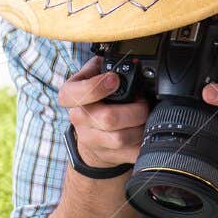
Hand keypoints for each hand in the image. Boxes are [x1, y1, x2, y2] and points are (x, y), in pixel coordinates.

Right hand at [58, 56, 150, 173]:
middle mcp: (79, 119)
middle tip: (143, 103)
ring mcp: (91, 141)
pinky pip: (131, 152)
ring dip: (141, 126)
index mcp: (71, 96)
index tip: (114, 80)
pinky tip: (144, 132)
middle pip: (108, 118)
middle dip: (134, 109)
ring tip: (145, 118)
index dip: (96, 87)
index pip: (74, 94)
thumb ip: (102, 65)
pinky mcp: (107, 156)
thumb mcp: (92, 76)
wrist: (92, 136)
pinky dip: (144, 143)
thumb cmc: (96, 100)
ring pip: (121, 138)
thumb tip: (124, 60)